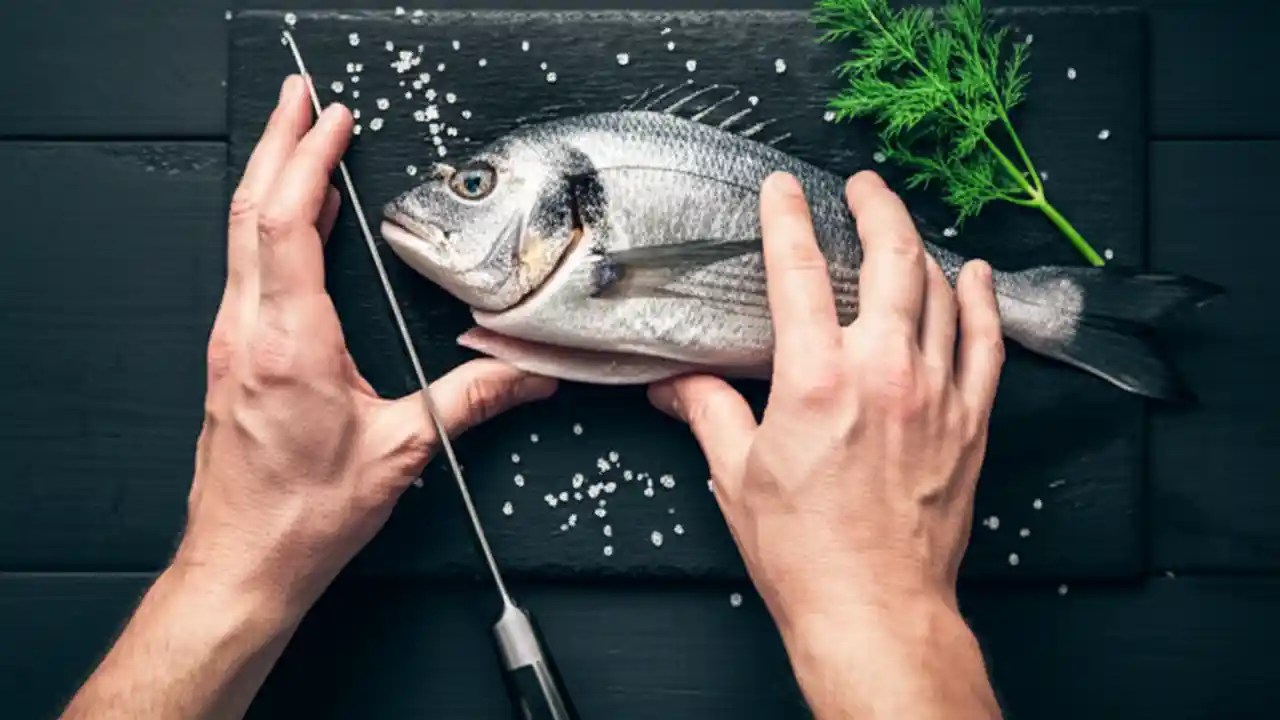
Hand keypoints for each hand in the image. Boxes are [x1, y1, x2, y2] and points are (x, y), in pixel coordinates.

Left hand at [178, 75, 557, 614]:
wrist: (241, 564)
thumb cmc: (302, 515)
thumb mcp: (403, 451)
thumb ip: (472, 402)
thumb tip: (527, 374)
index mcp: (289, 342)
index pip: (285, 221)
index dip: (307, 159)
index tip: (328, 119)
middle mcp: (249, 332)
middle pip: (250, 210)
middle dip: (276, 142)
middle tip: (298, 97)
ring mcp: (233, 344)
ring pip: (240, 237)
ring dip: (268, 179)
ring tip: (296, 140)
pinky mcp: (233, 361)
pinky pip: (246, 270)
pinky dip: (268, 226)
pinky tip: (291, 223)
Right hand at [649, 171, 1003, 717]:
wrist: (874, 610)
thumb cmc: (805, 552)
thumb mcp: (736, 476)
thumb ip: (708, 412)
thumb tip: (679, 384)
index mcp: (815, 379)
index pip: (800, 271)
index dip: (788, 219)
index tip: (784, 190)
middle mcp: (883, 373)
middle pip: (890, 259)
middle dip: (875, 208)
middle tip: (861, 187)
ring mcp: (936, 394)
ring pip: (940, 292)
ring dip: (920, 246)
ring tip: (902, 227)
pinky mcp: (970, 422)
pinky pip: (986, 343)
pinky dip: (980, 302)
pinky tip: (973, 276)